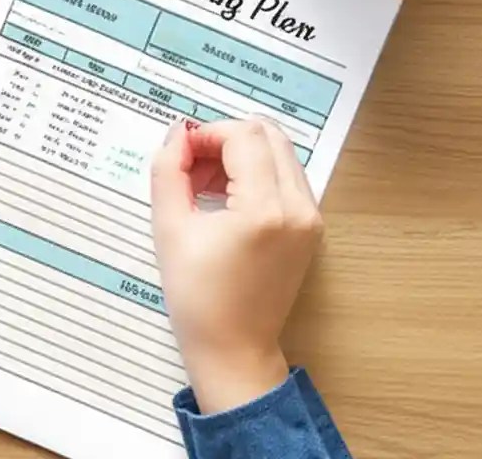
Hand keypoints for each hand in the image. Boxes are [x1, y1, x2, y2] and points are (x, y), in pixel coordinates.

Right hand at [150, 118, 323, 413]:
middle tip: (191, 166)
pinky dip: (257, 173)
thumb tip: (177, 133)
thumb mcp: (169, 229)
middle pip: (268, 135)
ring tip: (205, 185)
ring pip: (280, 153)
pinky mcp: (312, 228)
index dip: (207, 133)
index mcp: (265, 209)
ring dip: (241, 154)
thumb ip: (169, 171)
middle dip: (225, 139)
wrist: (233, 349)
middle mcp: (299, 208)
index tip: (179, 153)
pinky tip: (226, 198)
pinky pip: (287, 177)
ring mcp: (311, 218)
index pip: (243, 136)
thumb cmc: (196, 296)